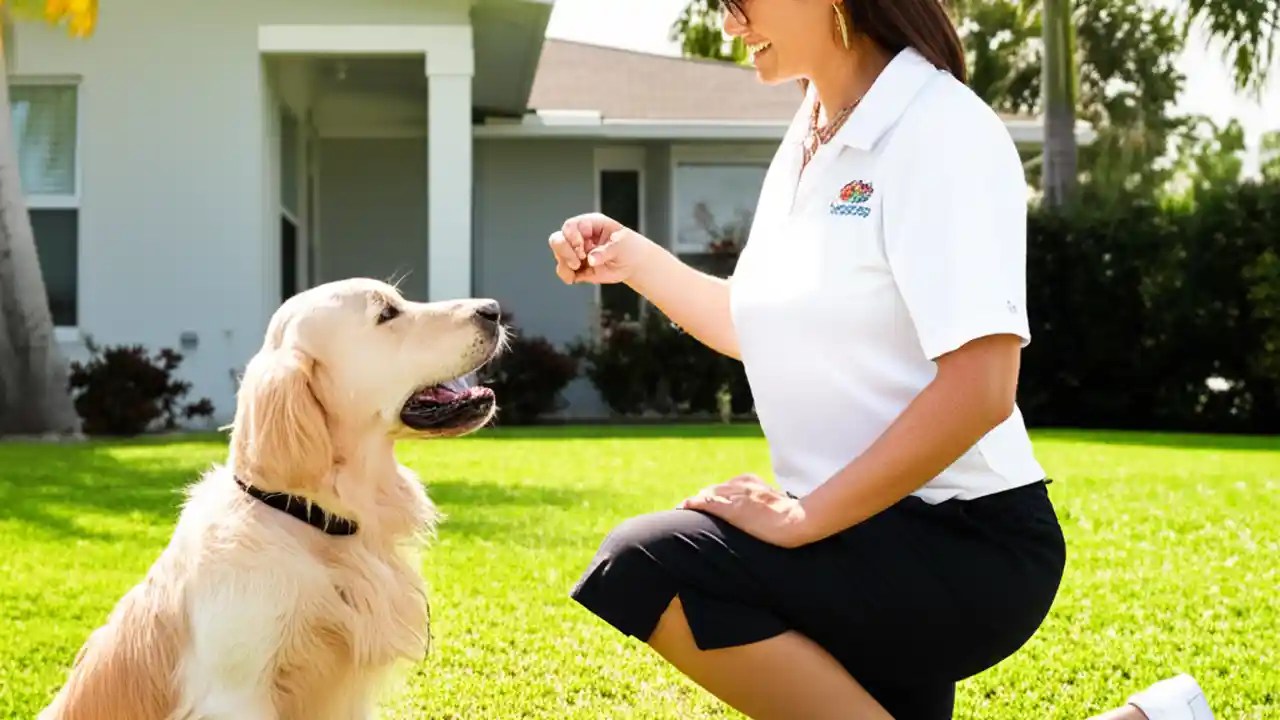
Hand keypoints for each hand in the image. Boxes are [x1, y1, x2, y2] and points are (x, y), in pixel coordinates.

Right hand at [547, 213, 656, 285]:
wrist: (632, 263)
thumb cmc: (628, 247)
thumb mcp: (621, 245)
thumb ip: (606, 251)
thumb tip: (591, 259)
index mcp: (589, 224)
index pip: (571, 226)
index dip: (572, 237)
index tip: (581, 248)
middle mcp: (579, 236)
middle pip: (558, 239)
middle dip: (565, 252)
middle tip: (578, 261)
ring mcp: (575, 252)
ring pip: (559, 256)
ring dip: (565, 265)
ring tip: (578, 269)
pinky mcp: (576, 267)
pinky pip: (563, 271)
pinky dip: (566, 276)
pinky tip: (575, 278)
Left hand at [680, 474, 813, 548]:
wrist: (800, 520)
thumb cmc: (797, 516)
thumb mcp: (781, 504)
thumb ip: (771, 504)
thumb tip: (772, 513)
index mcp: (754, 482)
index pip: (730, 485)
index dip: (718, 493)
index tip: (710, 498)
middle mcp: (743, 486)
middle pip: (717, 488)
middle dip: (705, 495)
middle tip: (691, 505)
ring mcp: (737, 497)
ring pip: (709, 494)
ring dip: (697, 500)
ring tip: (683, 507)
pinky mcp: (733, 509)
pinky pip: (709, 504)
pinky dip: (695, 504)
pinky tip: (684, 506)